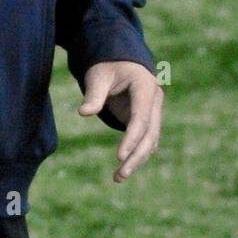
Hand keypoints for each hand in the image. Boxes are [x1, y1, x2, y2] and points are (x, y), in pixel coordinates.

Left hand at [77, 61, 163, 181]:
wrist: (120, 60)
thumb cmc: (108, 65)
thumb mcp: (98, 75)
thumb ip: (94, 94)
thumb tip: (83, 113)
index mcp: (145, 86)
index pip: (141, 117)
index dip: (131, 138)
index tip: (119, 156)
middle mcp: (154, 100)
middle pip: (150, 134)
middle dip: (136, 156)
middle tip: (119, 175)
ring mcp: (153, 111)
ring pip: (150, 141)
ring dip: (137, 160)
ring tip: (118, 178)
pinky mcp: (147, 120)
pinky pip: (145, 141)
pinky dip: (136, 154)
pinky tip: (124, 169)